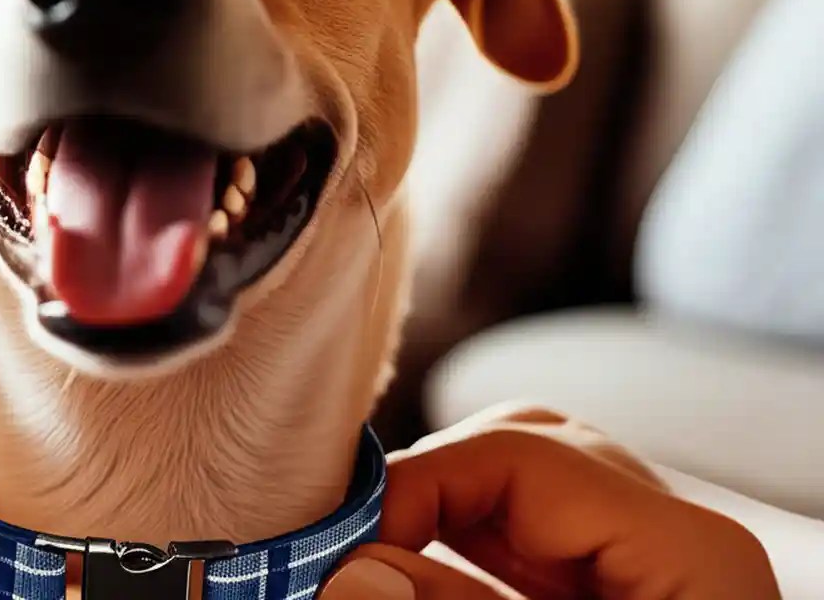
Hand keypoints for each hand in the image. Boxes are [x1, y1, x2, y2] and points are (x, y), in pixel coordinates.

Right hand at [321, 405, 779, 599]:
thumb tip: (354, 578)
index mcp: (691, 554)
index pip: (523, 456)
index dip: (419, 486)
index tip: (344, 553)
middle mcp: (675, 540)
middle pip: (524, 454)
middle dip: (427, 492)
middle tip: (355, 549)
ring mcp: (647, 568)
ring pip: (520, 491)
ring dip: (438, 519)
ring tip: (378, 565)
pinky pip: (527, 543)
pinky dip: (463, 552)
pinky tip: (422, 582)